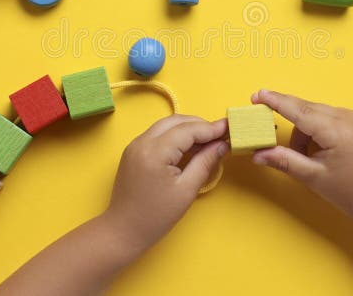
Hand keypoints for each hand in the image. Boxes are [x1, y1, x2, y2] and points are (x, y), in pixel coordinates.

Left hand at [104, 114, 227, 252]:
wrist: (123, 230)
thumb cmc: (157, 216)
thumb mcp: (186, 190)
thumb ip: (205, 162)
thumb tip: (222, 145)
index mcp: (155, 151)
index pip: (187, 130)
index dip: (210, 128)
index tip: (229, 127)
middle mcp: (142, 141)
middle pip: (176, 121)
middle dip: (199, 125)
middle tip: (220, 135)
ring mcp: (135, 145)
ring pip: (166, 125)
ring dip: (187, 128)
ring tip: (208, 140)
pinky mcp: (133, 151)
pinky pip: (157, 134)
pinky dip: (175, 135)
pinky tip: (189, 146)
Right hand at [251, 90, 352, 222]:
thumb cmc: (349, 192)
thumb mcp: (312, 177)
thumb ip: (283, 160)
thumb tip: (257, 154)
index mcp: (337, 130)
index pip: (299, 110)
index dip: (275, 101)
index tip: (257, 95)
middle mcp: (348, 117)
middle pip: (306, 109)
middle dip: (288, 123)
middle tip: (269, 132)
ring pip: (316, 113)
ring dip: (304, 130)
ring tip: (305, 157)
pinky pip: (328, 116)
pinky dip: (316, 129)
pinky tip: (318, 150)